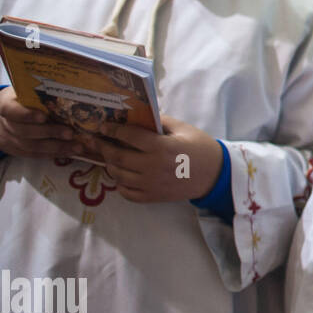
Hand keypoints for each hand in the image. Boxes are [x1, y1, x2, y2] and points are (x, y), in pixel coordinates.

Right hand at [0, 87, 82, 158]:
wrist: (0, 121)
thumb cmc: (18, 102)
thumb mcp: (21, 93)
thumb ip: (36, 92)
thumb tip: (67, 84)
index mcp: (6, 106)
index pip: (12, 111)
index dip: (26, 115)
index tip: (43, 116)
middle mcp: (8, 125)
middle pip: (25, 131)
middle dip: (49, 133)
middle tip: (69, 133)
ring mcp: (13, 140)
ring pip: (33, 146)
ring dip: (56, 147)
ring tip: (77, 147)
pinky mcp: (21, 151)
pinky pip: (38, 155)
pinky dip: (55, 154)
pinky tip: (70, 152)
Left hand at [90, 115, 222, 203]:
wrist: (216, 174)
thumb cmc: (200, 148)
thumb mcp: (183, 129)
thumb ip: (160, 121)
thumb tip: (138, 115)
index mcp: (160, 146)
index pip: (127, 135)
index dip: (112, 129)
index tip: (103, 126)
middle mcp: (152, 166)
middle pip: (117, 156)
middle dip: (103, 146)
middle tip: (96, 140)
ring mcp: (151, 184)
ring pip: (118, 175)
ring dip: (109, 164)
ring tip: (108, 157)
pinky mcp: (153, 196)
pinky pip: (126, 193)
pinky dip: (119, 184)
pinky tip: (121, 176)